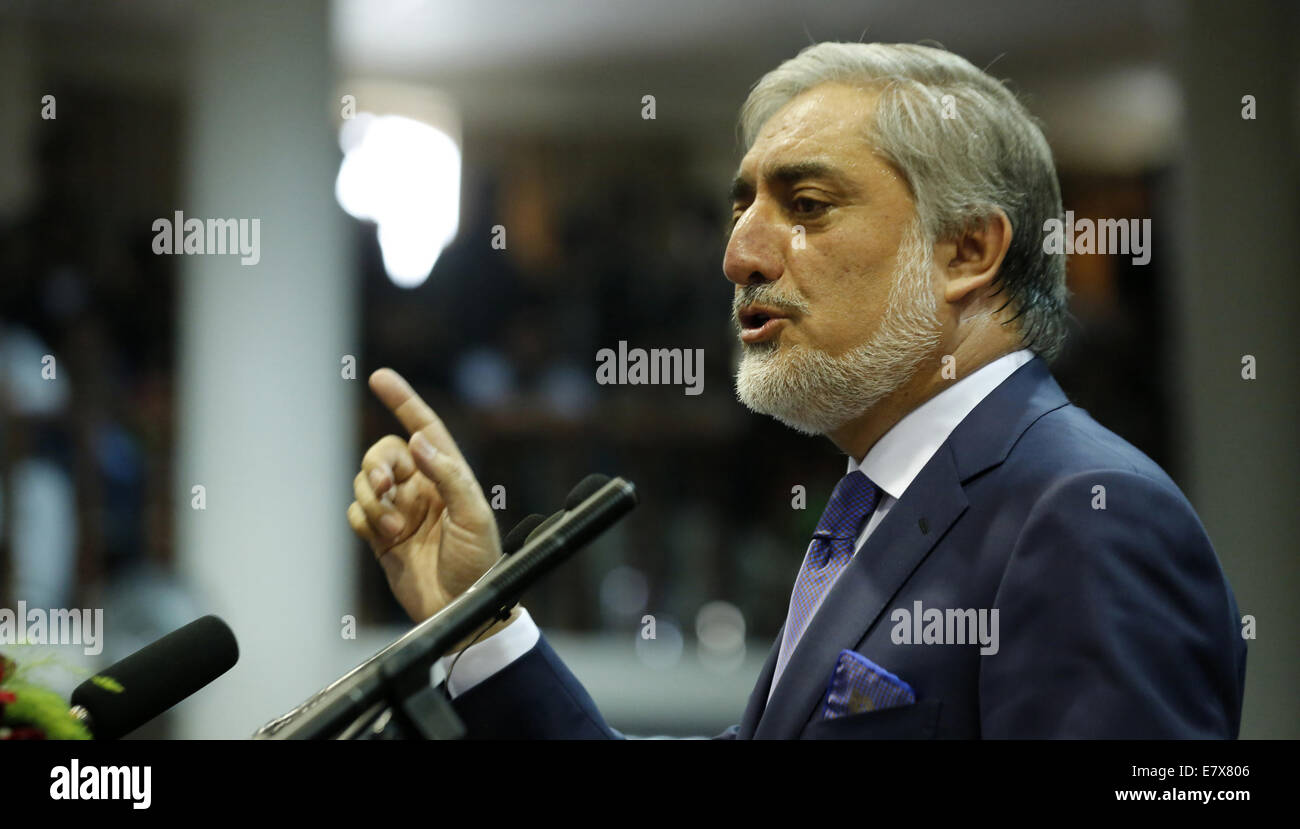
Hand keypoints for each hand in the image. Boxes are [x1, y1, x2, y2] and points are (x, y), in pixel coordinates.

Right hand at [347, 368, 501, 625]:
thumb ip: (448, 477)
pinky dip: (362, 517)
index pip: (423, 429)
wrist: (461, 609)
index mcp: (448, 476)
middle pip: (384, 454)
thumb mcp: (474, 517)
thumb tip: (418, 442)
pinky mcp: (381, 535)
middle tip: (385, 489)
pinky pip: (357, 512)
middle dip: (377, 465)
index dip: (403, 401)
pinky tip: (381, 535)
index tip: (380, 378)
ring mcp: (399, 510)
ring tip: (391, 526)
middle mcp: (422, 487)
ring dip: (370, 498)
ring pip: (365, 482)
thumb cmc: (478, 564)